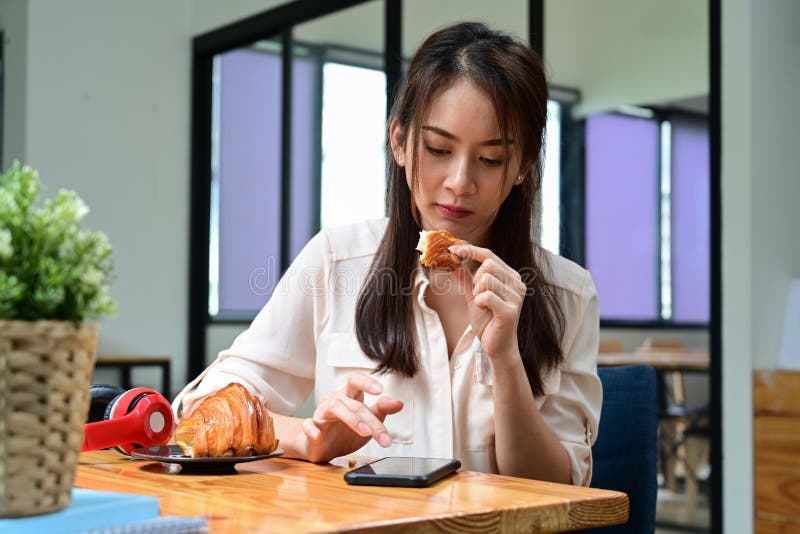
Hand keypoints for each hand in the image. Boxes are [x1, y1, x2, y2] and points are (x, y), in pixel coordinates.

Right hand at [301, 372, 402, 463]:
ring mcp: (321, 413)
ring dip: (351, 419)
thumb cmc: (345, 431)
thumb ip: (381, 411)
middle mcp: (335, 400)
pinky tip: (317, 434)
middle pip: (354, 403)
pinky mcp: (310, 428)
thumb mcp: (368, 421)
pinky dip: (311, 428)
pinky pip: (308, 424)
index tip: (380, 390)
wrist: (325, 448)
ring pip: (335, 408)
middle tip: (383, 436)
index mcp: (349, 396)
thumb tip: (399, 403)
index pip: (356, 381)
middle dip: (371, 420)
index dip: (367, 382)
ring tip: (364, 432)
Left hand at [449, 244, 526, 360]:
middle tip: (477, 295)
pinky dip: (479, 302)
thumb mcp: (473, 296)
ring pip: (487, 279)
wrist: (496, 346)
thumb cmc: (488, 321)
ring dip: (477, 292)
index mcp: (510, 277)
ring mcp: (516, 297)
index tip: (452, 249)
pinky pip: (486, 296)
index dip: (470, 250)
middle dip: (476, 279)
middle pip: (489, 264)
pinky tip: (484, 311)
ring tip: (483, 305)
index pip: (490, 255)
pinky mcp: (510, 311)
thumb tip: (454, 261)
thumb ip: (466, 279)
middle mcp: (517, 284)